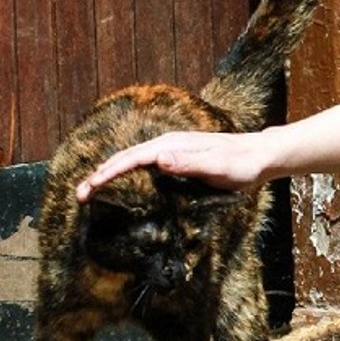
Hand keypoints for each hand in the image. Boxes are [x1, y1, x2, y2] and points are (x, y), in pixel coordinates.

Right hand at [75, 131, 266, 202]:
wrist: (260, 156)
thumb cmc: (242, 165)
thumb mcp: (219, 167)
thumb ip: (190, 163)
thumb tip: (159, 158)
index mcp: (172, 146)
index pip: (131, 159)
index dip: (107, 174)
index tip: (88, 189)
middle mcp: (168, 144)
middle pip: (126, 158)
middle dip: (100, 175)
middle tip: (79, 196)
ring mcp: (172, 150)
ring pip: (132, 160)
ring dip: (109, 174)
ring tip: (91, 191)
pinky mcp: (177, 158)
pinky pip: (144, 165)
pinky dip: (126, 174)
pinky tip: (122, 185)